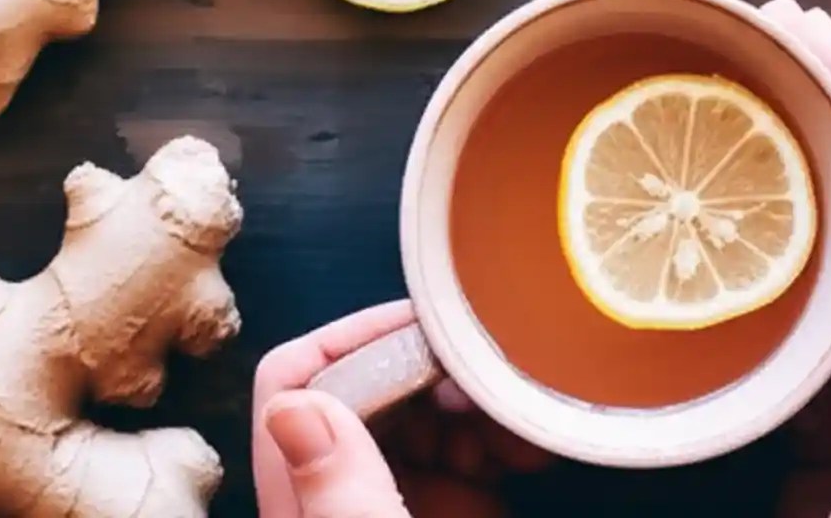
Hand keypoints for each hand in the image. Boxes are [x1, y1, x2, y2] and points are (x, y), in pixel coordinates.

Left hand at [252, 300, 552, 517]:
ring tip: (524, 417)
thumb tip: (296, 408)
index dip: (354, 338)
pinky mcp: (454, 507)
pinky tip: (534, 452)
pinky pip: (472, 445)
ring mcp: (399, 496)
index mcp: (306, 502)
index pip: (295, 381)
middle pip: (370, 382)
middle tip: (493, 369)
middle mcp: (345, 487)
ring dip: (479, 397)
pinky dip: (506, 433)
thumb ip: (343, 501)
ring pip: (427, 407)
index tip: (428, 331)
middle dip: (435, 365)